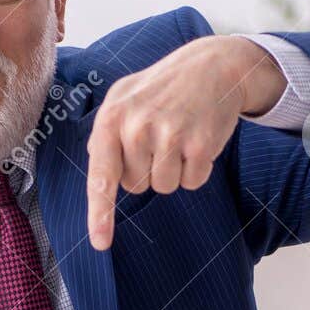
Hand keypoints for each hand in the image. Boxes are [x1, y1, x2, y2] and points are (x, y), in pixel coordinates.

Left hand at [86, 34, 285, 248]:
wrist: (211, 66)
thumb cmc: (163, 88)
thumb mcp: (124, 98)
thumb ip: (105, 134)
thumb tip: (98, 173)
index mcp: (111, 117)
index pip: (101, 176)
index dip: (100, 214)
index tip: (100, 243)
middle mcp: (137, 127)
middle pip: (136, 186)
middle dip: (147, 169)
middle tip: (160, 136)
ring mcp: (170, 136)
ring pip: (164, 188)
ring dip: (173, 171)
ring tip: (179, 136)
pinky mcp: (200, 145)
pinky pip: (192, 183)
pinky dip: (196, 169)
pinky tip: (197, 141)